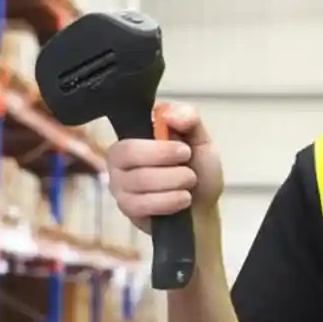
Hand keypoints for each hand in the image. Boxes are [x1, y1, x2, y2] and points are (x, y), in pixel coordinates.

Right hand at [108, 102, 223, 233]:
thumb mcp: (201, 139)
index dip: (159, 147)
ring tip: (189, 184)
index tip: (186, 151)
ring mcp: (119, 184)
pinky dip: (168, 202)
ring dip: (174, 183)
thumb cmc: (198, 169)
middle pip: (129, 155)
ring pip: (138, 181)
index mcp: (135, 134)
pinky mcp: (126, 208)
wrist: (204, 205)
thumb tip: (168, 114)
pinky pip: (139, 204)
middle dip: (167, 165)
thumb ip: (189, 117)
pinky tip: (181, 200)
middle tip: (190, 172)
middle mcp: (120, 158)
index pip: (132, 133)